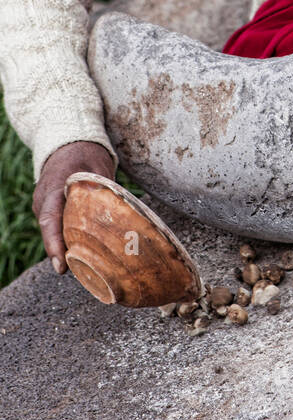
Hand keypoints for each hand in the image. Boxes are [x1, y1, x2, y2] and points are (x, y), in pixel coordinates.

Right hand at [33, 141, 115, 272]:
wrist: (69, 143)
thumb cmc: (85, 153)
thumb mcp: (97, 166)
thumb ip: (103, 186)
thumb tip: (121, 207)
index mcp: (53, 189)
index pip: (49, 220)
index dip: (54, 244)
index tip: (60, 265)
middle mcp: (44, 201)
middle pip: (51, 233)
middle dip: (63, 255)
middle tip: (83, 275)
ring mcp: (45, 207)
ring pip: (55, 233)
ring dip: (67, 250)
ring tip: (88, 272)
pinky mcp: (52, 211)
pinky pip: (58, 229)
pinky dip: (69, 242)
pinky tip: (87, 257)